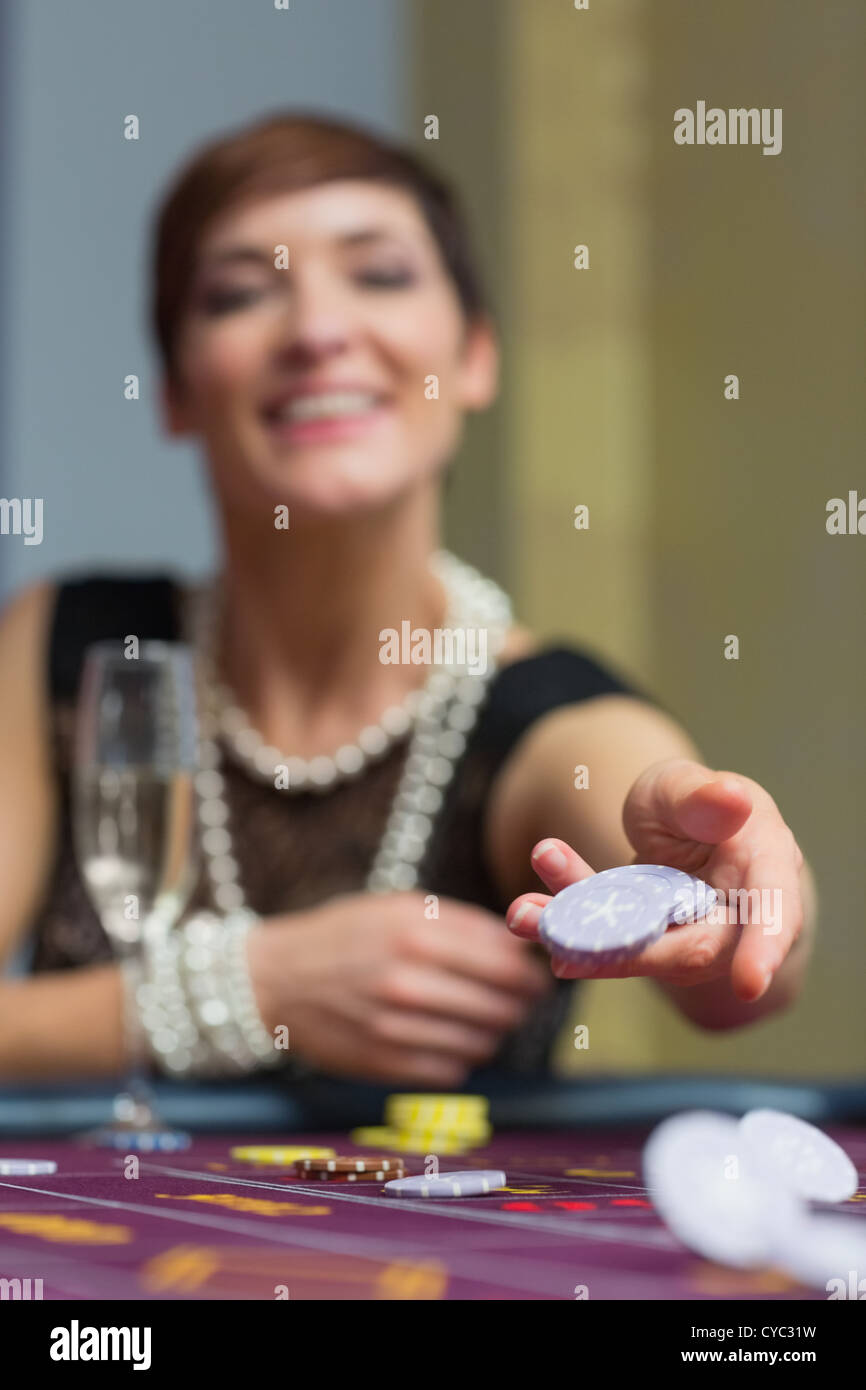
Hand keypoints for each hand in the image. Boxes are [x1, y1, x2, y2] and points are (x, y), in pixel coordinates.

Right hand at [247, 890, 550, 1085]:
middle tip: (523, 1000)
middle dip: (521, 1004)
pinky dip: (462, 1057)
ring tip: (487, 1018)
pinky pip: (451, 1070)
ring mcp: (393, 1026)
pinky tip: (453, 1039)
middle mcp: (406, 980)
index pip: (505, 962)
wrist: (276, 979)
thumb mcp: (400, 907)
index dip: (532, 972)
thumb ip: (463, 925)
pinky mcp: (383, 1063)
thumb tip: (526, 948)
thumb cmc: (347, 935)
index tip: (539, 974)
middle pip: (501, 1005)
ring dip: (494, 1031)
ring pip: (481, 1041)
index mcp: (414, 932)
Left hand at [505, 758, 804, 1003]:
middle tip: (566, 950)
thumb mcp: (688, 786)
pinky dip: (565, 924)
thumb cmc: (695, 801)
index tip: (748, 985)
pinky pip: (606, 938)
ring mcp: (686, 935)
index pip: (774, 911)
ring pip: (640, 947)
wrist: (673, 826)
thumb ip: (701, 797)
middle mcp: (732, 913)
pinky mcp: (643, 943)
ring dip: (579, 938)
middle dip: (628, 951)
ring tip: (523, 914)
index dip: (765, 947)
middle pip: (691, 947)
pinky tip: (529, 913)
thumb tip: (733, 798)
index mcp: (763, 865)